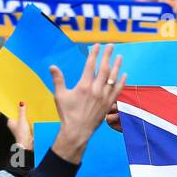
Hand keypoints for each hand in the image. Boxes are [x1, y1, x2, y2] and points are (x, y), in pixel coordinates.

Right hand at [50, 44, 125, 162]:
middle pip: (104, 69)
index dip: (94, 54)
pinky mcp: (109, 104)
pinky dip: (122, 82)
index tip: (97, 45)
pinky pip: (118, 90)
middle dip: (107, 56)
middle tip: (111, 46)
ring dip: (117, 66)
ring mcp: (104, 97)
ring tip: (119, 57)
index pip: (90, 65)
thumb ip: (58, 80)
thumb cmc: (67, 114)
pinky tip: (124, 74)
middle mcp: (96, 90)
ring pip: (113, 78)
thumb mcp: (59, 96)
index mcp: (84, 86)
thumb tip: (52, 66)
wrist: (77, 131)